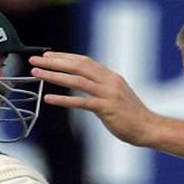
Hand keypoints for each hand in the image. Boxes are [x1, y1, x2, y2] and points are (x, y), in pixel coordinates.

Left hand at [30, 52, 156, 145]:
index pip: (84, 60)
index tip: (48, 55)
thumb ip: (102, 87)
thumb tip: (85, 84)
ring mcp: (108, 94)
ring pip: (77, 80)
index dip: (64, 56)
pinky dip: (64, 99)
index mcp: (110, 76)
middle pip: (77, 66)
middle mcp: (109, 81)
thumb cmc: (132, 115)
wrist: (148, 128)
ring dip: (54, 75)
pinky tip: (49, 98)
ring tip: (37, 74)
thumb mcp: (117, 95)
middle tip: (35, 60)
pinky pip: (81, 102)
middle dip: (54, 62)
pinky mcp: (106, 109)